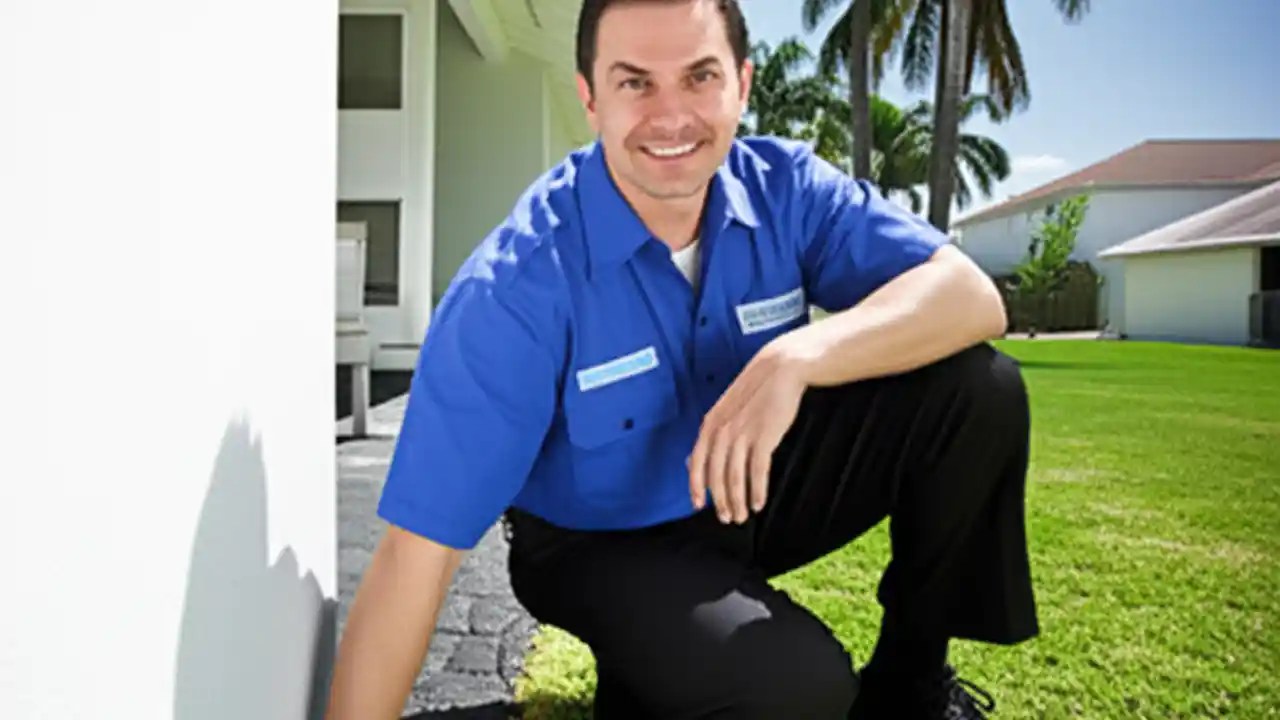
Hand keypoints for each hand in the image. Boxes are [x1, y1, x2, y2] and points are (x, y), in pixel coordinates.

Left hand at [687, 333, 815, 523]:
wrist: (780, 369)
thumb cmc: (755, 391)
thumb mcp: (726, 409)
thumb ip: (712, 434)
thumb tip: (693, 460)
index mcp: (710, 424)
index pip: (697, 462)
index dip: (696, 487)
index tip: (698, 506)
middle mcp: (722, 431)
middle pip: (716, 475)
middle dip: (721, 501)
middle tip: (727, 518)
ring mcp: (742, 434)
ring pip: (735, 478)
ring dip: (739, 501)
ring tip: (744, 516)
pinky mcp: (764, 437)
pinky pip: (758, 472)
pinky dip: (758, 491)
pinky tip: (760, 503)